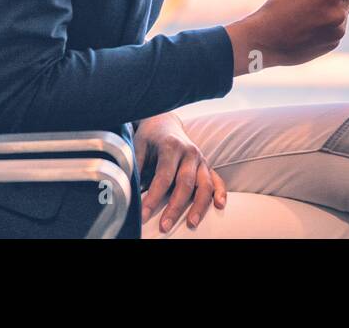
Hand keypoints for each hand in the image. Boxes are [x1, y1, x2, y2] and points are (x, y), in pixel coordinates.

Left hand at [134, 112, 226, 232]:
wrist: (165, 122)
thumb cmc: (150, 137)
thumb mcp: (138, 145)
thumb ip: (135, 166)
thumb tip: (128, 191)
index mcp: (171, 146)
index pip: (163, 177)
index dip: (153, 198)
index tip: (144, 215)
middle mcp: (189, 152)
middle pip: (185, 183)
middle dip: (175, 207)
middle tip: (164, 226)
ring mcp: (201, 159)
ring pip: (204, 184)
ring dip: (199, 206)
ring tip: (191, 223)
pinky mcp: (207, 165)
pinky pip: (217, 179)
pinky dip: (220, 193)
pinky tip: (219, 206)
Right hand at [225, 0, 348, 73]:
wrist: (265, 41)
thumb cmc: (279, 7)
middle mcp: (338, 13)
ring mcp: (337, 31)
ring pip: (343, 12)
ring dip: (332, 9)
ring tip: (307, 14)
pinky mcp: (334, 43)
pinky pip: (336, 27)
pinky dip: (327, 25)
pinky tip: (307, 27)